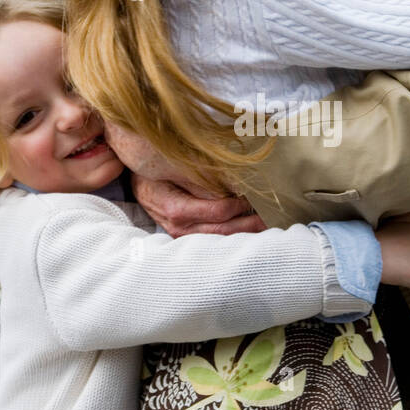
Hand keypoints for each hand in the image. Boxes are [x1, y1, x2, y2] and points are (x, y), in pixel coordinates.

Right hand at [131, 173, 266, 236]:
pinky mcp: (187, 239)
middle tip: (273, 217)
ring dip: (246, 234)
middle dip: (251, 224)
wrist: (137, 185)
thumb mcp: (171, 168)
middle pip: (225, 231)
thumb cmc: (154, 173)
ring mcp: (184, 238)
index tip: (255, 194)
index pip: (219, 211)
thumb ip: (200, 177)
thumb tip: (231, 181)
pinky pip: (214, 241)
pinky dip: (233, 236)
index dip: (240, 204)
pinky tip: (249, 231)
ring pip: (221, 240)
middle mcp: (181, 229)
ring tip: (267, 226)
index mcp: (177, 210)